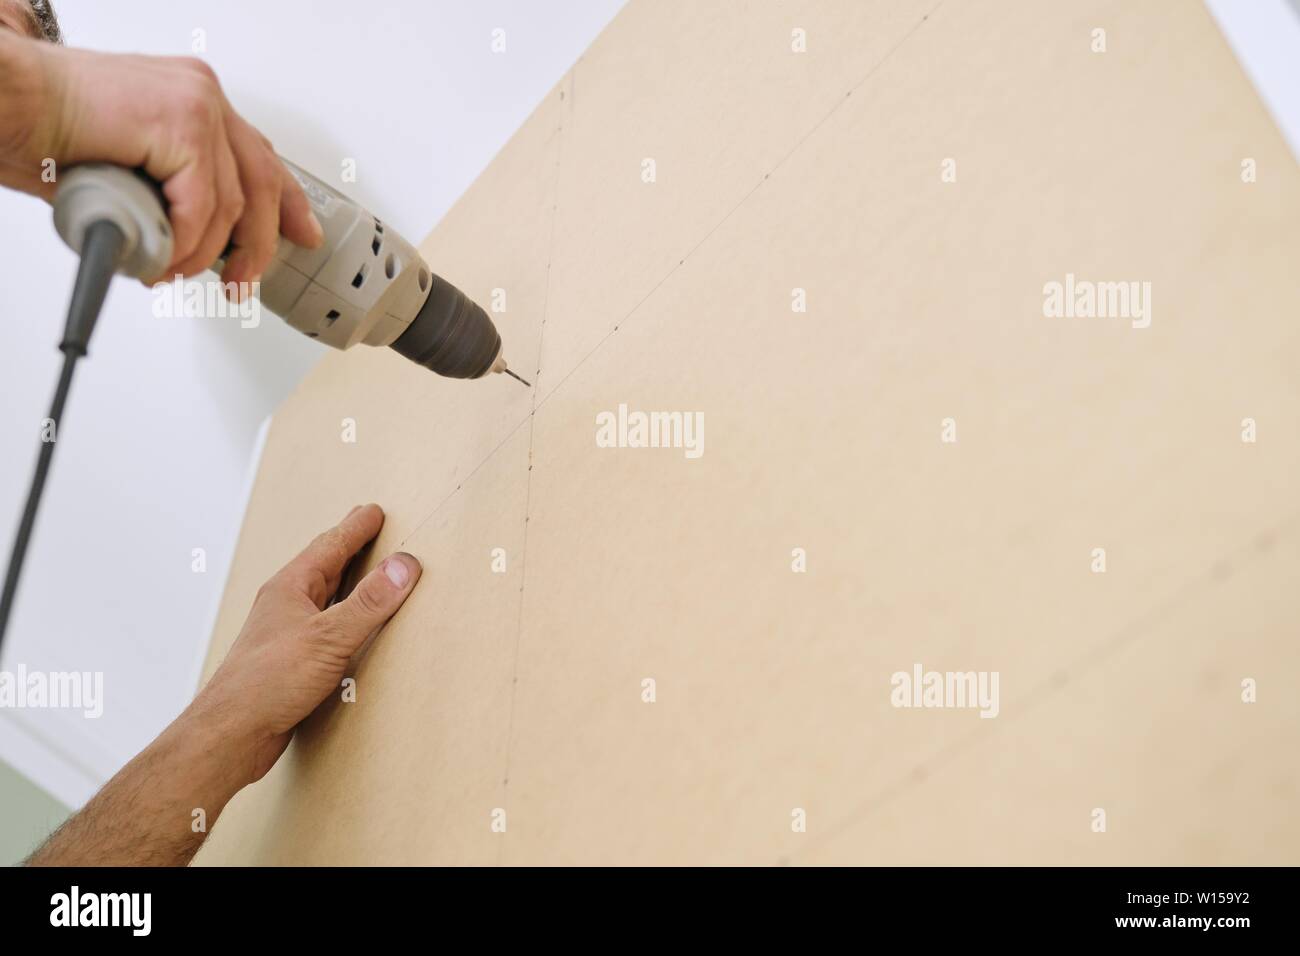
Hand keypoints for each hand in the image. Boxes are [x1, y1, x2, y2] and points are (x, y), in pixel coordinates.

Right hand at [0, 33, 322, 283]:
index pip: (258, 156)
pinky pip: (202, 206)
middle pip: (259, 182)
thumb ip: (168, 188)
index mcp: (193, 97)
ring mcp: (197, 104)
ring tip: (170, 272)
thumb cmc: (48, 130)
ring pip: (230, 203)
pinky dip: (184, 241)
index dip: (286, 204)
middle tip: (241, 284)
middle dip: (256, 245)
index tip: (302, 235)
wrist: (6, 101)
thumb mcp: (130, 165)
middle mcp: (202, 94)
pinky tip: (161, 256)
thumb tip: (190, 234)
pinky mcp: (182, 123)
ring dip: (202, 253)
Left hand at [191, 504, 421, 785]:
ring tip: (368, 575)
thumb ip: (369, 602)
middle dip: (350, 548)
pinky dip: (344, 619)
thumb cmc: (265, 683)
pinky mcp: (290, 661)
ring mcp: (286, 632)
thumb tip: (403, 565)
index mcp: (290, 587)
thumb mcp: (329, 636)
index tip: (375, 512)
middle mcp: (286, 605)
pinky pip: (324, 627)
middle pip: (324, 566)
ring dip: (347, 583)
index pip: (330, 545)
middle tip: (371, 531)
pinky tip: (352, 631)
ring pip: (322, 597)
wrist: (230, 733)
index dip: (356, 527)